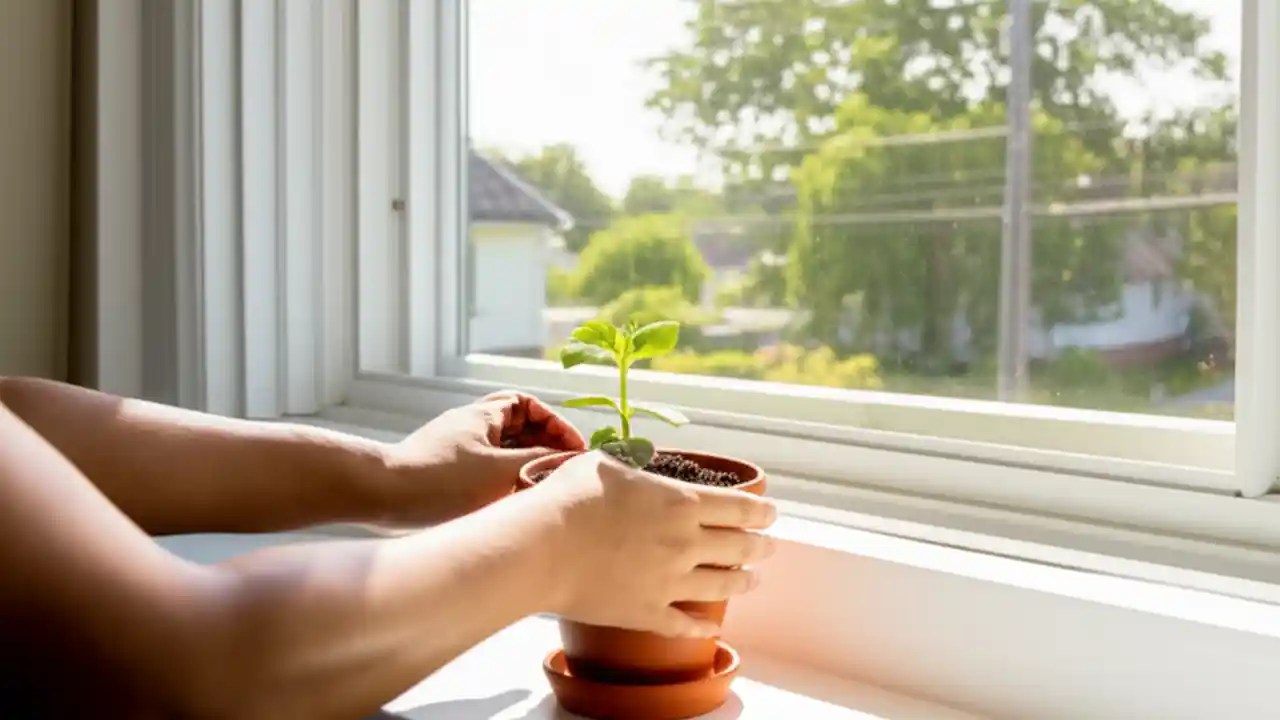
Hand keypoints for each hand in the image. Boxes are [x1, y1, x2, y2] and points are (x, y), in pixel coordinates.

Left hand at [384, 391, 585, 524]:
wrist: (381, 494)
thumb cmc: (441, 480)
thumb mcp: (500, 471)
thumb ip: (539, 462)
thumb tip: (570, 459)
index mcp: (483, 415)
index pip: (529, 405)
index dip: (555, 424)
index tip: (574, 448)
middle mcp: (469, 425)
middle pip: (517, 425)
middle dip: (544, 444)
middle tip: (563, 466)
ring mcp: (456, 448)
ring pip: (501, 449)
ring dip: (524, 463)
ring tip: (541, 486)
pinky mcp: (445, 471)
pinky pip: (485, 467)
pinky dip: (503, 478)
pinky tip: (511, 500)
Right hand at [532, 452, 776, 637]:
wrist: (540, 548)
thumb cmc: (568, 499)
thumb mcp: (605, 464)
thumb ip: (632, 465)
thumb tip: (637, 463)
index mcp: (682, 504)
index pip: (740, 507)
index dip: (762, 511)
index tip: (772, 514)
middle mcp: (686, 544)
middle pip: (740, 548)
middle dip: (760, 546)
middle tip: (768, 546)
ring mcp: (670, 582)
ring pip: (723, 587)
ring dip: (743, 582)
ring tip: (752, 580)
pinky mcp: (647, 613)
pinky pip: (684, 624)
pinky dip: (702, 626)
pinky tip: (710, 628)